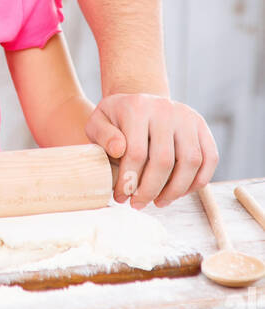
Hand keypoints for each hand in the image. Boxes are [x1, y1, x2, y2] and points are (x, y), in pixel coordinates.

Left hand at [85, 94, 218, 208]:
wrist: (140, 104)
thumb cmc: (116, 120)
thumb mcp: (98, 122)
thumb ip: (102, 135)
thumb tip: (119, 149)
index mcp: (137, 107)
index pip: (136, 152)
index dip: (129, 182)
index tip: (121, 197)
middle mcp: (166, 109)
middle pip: (164, 160)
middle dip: (150, 190)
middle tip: (138, 204)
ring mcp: (187, 117)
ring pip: (191, 162)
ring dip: (175, 190)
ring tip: (158, 201)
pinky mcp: (202, 127)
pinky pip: (209, 159)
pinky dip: (197, 182)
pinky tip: (178, 192)